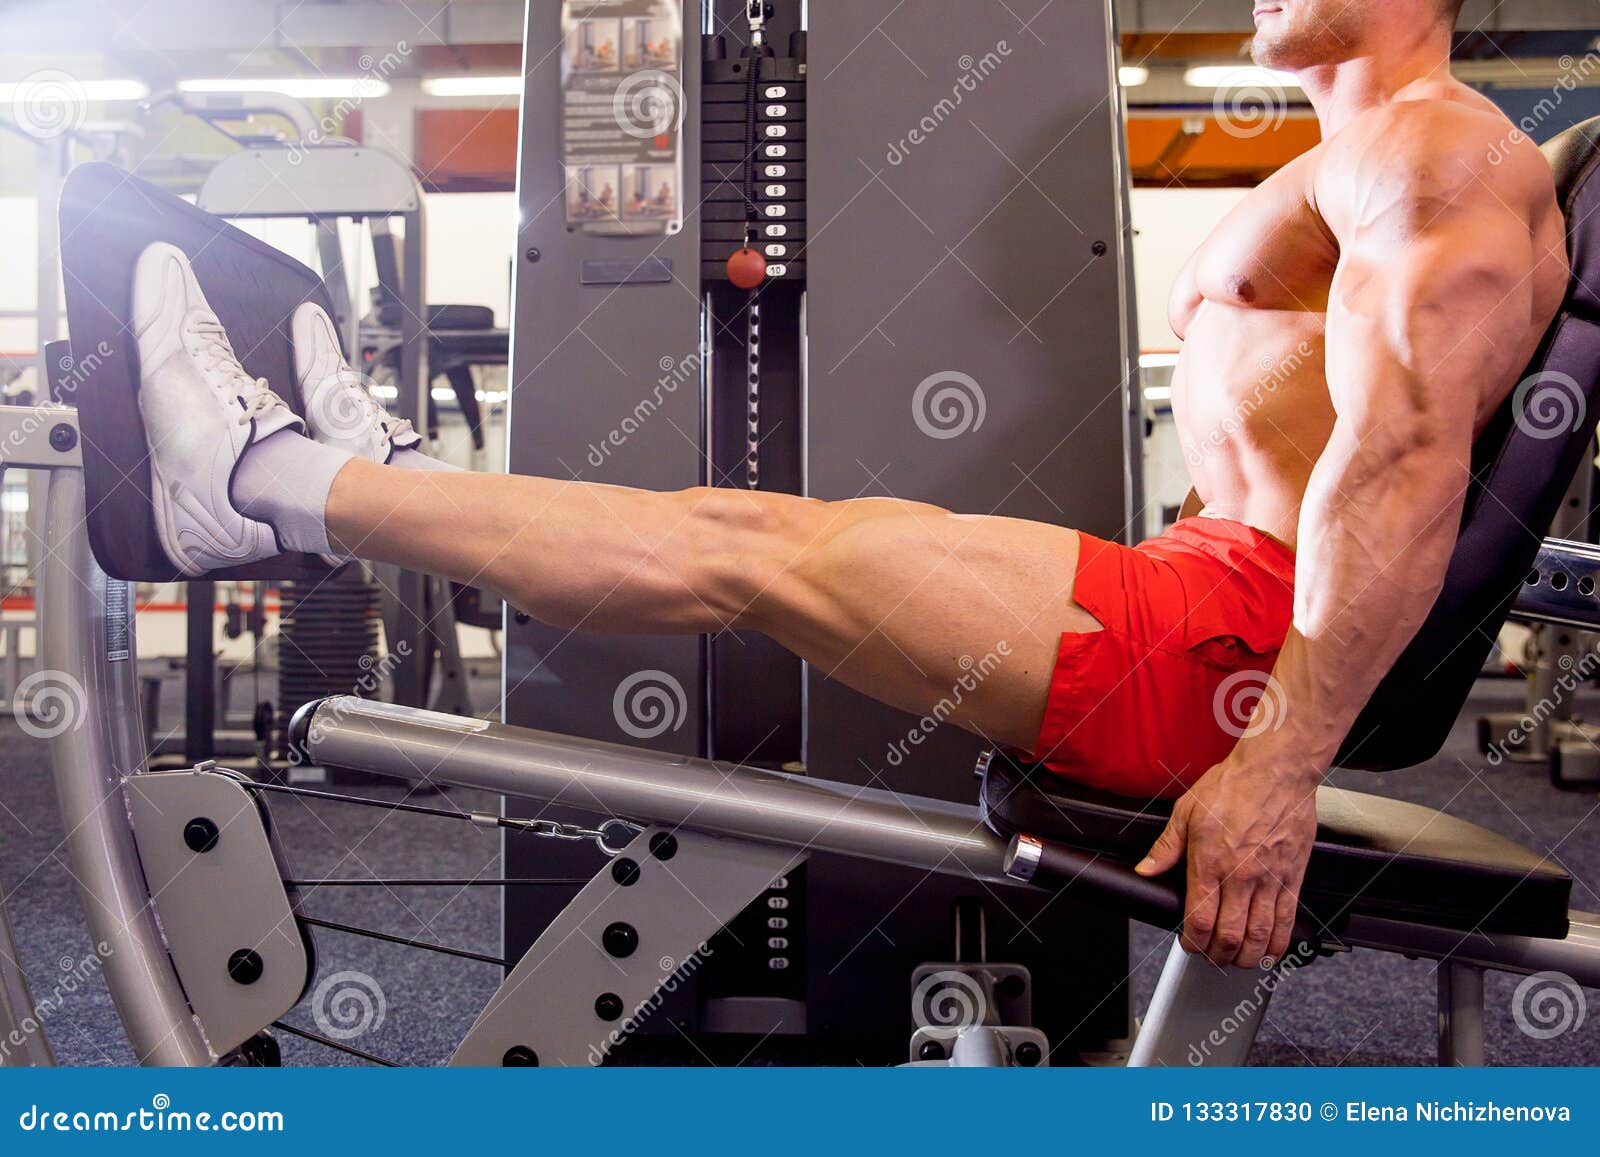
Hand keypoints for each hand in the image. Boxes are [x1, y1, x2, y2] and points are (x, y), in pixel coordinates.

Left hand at [1135, 759, 1319, 967]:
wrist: (1276, 771)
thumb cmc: (1233, 786)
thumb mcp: (1186, 812)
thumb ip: (1166, 847)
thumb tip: (1147, 869)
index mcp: (1210, 863)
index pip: (1200, 921)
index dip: (1193, 942)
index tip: (1189, 944)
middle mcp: (1241, 876)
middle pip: (1229, 936)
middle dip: (1217, 956)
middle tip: (1211, 957)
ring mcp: (1270, 879)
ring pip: (1259, 935)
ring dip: (1246, 956)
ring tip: (1236, 959)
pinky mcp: (1294, 877)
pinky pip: (1288, 921)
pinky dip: (1278, 944)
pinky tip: (1268, 950)